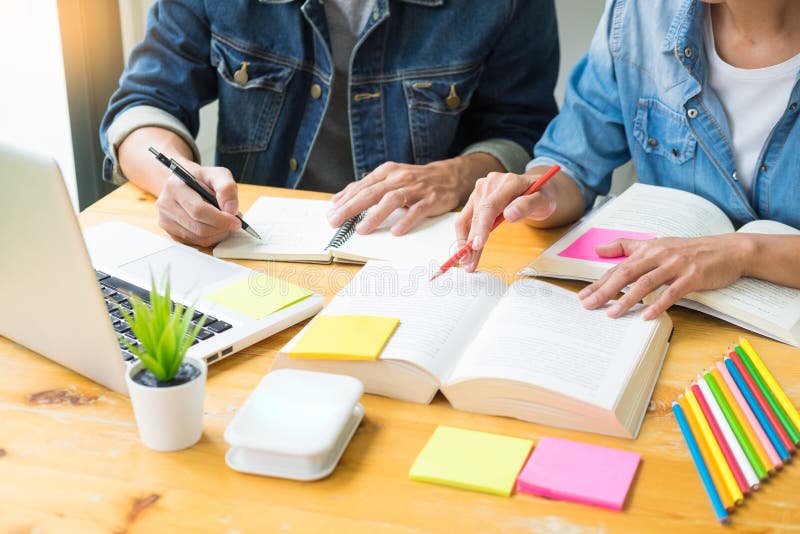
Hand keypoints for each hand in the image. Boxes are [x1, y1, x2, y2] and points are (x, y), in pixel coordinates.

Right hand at [155, 157, 241, 246]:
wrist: (184, 184)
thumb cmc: (201, 179)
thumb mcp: (218, 174)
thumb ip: (227, 188)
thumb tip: (231, 210)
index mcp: (175, 187)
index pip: (199, 210)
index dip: (221, 219)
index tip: (236, 221)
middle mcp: (166, 204)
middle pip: (199, 227)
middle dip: (222, 228)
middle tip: (234, 223)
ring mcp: (165, 220)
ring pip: (198, 238)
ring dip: (217, 234)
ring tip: (225, 223)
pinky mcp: (170, 232)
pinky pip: (195, 242)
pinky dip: (210, 238)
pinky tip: (214, 227)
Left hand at [327, 156, 485, 235]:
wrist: (449, 176)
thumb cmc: (415, 181)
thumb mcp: (390, 178)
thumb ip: (365, 188)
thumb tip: (338, 200)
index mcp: (387, 172)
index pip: (362, 186)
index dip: (345, 200)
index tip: (331, 214)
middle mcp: (399, 178)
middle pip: (372, 192)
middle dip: (352, 208)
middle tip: (337, 221)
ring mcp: (416, 188)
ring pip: (392, 200)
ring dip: (375, 215)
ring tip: (362, 229)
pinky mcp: (431, 200)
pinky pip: (417, 211)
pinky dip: (406, 221)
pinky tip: (396, 232)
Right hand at [454, 171, 557, 271]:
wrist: (535, 189)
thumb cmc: (541, 196)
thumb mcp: (543, 201)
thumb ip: (527, 206)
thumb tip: (510, 214)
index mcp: (508, 182)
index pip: (489, 206)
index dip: (481, 227)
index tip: (477, 245)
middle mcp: (490, 183)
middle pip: (476, 215)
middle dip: (471, 242)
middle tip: (469, 263)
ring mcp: (480, 190)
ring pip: (467, 219)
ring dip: (465, 242)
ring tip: (467, 262)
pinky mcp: (475, 198)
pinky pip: (466, 219)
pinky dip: (464, 236)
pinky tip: (466, 251)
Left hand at [578, 234, 749, 319]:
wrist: (730, 250)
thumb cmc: (691, 250)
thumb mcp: (658, 244)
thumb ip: (627, 247)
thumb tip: (599, 250)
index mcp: (648, 249)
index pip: (618, 267)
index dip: (599, 282)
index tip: (582, 296)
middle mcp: (659, 255)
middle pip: (626, 274)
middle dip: (605, 290)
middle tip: (588, 305)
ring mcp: (676, 265)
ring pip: (646, 283)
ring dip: (627, 299)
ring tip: (612, 314)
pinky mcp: (693, 277)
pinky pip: (672, 292)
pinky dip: (658, 304)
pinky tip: (645, 316)